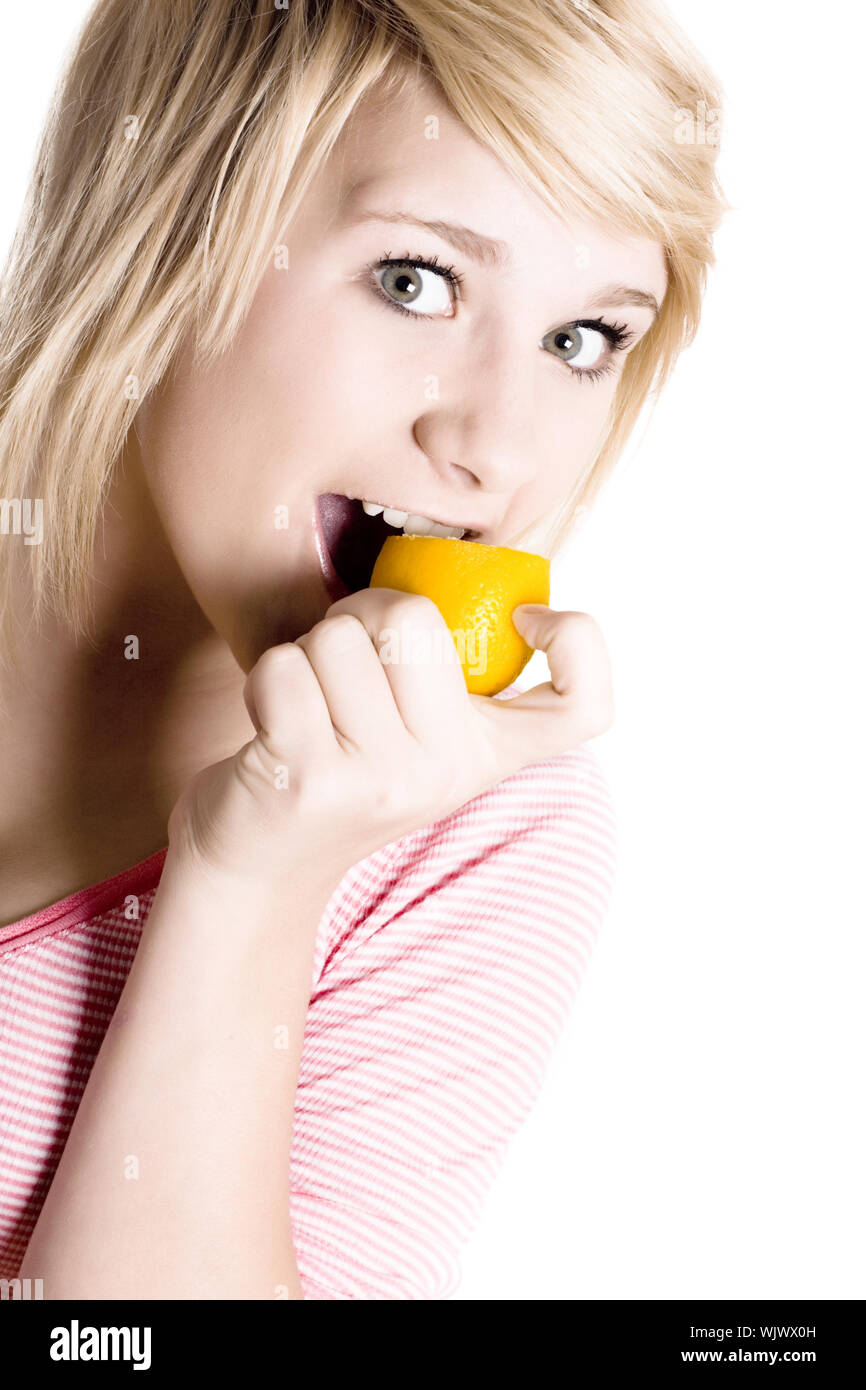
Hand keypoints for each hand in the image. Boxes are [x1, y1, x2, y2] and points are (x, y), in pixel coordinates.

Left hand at [167, 588, 613, 897]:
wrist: (260, 865)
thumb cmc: (335, 770)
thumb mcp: (412, 732)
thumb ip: (441, 672)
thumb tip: (448, 571)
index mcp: (488, 751)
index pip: (586, 704)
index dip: (581, 641)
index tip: (526, 619)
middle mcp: (447, 771)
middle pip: (413, 618)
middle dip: (360, 616)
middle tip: (346, 663)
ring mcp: (382, 779)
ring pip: (337, 636)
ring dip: (306, 652)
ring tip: (308, 704)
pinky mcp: (311, 781)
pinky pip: (284, 667)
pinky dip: (267, 679)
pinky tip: (274, 725)